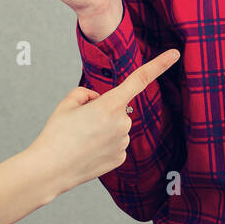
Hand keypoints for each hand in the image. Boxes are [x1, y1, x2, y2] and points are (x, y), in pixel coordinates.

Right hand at [30, 48, 180, 197]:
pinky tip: (88, 151)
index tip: (175, 54)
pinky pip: (115, 143)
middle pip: (117, 108)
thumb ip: (87, 93)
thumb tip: (99, 100)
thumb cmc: (56, 134)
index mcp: (109, 105)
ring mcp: (123, 143)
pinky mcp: (120, 158)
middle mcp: (122, 123)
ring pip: (116, 127)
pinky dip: (103, 145)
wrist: (49, 170)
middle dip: (102, 110)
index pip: (139, 80)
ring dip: (102, 129)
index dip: (159, 65)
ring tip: (80, 139)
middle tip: (80, 124)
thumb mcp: (67, 103)